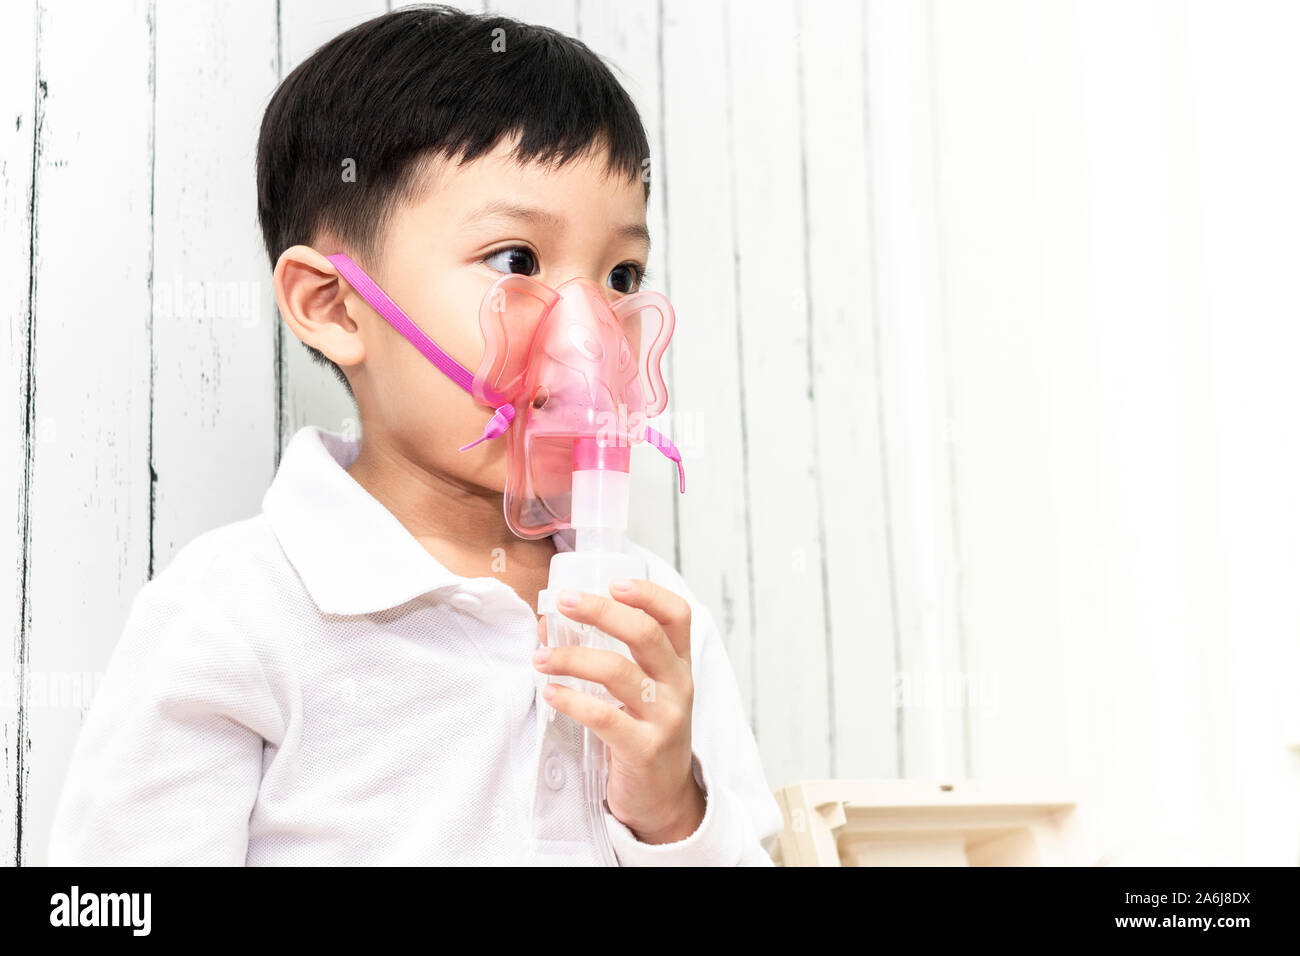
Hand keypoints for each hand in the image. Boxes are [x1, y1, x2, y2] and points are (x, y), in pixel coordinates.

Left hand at [534, 578, 704, 843]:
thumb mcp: (642, 692)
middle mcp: (678, 686)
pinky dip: (572, 700)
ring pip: (619, 672)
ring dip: (573, 658)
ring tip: (541, 657)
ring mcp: (664, 718)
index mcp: (679, 665)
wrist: (664, 800)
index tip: (612, 582)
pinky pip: (604, 717)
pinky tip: (551, 693)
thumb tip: (549, 625)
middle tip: (564, 602)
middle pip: (645, 634)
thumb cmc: (644, 734)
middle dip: (601, 611)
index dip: (647, 593)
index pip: (677, 615)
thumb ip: (608, 657)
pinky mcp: (643, 749)